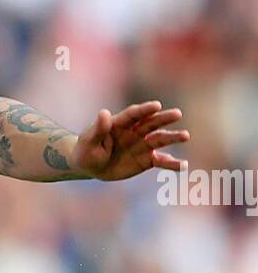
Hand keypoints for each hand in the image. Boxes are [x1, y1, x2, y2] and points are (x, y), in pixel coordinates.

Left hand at [72, 102, 188, 180]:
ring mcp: (142, 145)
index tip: (157, 105)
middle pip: (151, 123)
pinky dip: (172, 163)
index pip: (134, 114)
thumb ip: (98, 128)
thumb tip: (103, 113)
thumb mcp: (89, 141)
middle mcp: (135, 131)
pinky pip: (161, 161)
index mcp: (120, 123)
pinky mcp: (146, 159)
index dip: (145, 110)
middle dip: (164, 119)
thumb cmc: (87, 150)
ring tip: (185, 136)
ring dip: (172, 137)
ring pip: (160, 139)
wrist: (91, 166)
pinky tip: (183, 165)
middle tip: (177, 114)